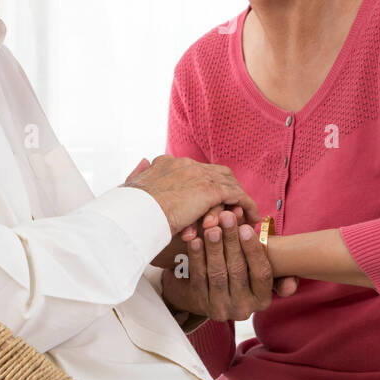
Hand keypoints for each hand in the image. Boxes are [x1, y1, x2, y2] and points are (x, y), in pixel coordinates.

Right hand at [124, 155, 260, 235]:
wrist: (133, 212)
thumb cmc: (127, 207)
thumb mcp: (130, 186)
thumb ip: (138, 173)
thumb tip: (143, 162)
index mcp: (166, 163)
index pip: (194, 169)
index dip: (205, 182)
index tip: (210, 197)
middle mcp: (184, 164)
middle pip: (215, 171)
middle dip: (226, 188)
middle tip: (234, 205)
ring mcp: (198, 175)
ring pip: (228, 183)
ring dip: (237, 198)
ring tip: (245, 213)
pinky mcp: (210, 190)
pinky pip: (237, 196)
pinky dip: (247, 205)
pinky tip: (252, 217)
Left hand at [178, 205, 298, 297]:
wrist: (212, 294)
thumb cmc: (244, 273)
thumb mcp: (261, 274)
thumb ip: (279, 273)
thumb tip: (292, 284)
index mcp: (262, 300)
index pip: (261, 274)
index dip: (253, 250)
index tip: (246, 228)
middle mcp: (243, 309)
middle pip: (238, 271)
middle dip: (231, 241)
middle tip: (226, 217)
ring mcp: (220, 308)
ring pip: (217, 274)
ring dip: (214, 248)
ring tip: (212, 227)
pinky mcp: (200, 304)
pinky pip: (198, 278)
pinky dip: (197, 258)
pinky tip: (196, 241)